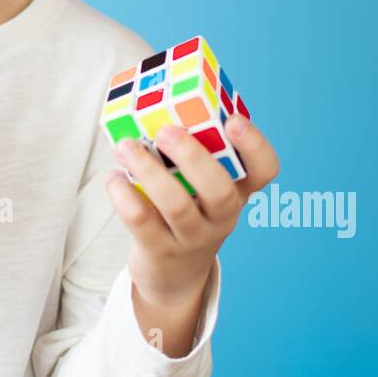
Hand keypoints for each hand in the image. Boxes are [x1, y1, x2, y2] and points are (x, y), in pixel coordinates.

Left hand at [106, 114, 280, 313]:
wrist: (174, 273)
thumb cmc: (186, 210)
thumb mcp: (199, 186)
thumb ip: (189, 153)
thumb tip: (155, 102)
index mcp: (238, 190)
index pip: (264, 170)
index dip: (254, 146)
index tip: (234, 121)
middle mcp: (222, 216)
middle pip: (220, 191)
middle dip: (194, 157)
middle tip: (166, 131)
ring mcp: (193, 237)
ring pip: (177, 207)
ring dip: (149, 172)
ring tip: (125, 147)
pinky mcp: (160, 251)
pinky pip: (143, 223)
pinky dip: (124, 196)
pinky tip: (113, 177)